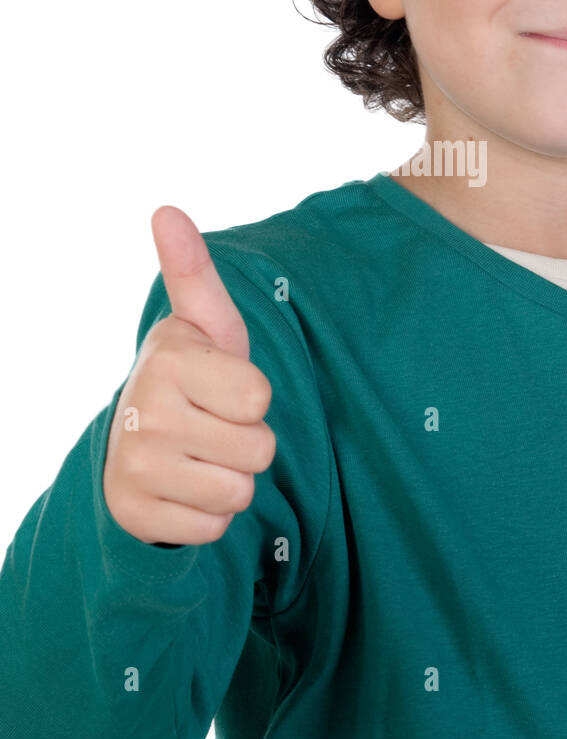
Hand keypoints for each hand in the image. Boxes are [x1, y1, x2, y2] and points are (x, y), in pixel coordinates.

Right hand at [102, 206, 275, 544]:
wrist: (135, 442)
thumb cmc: (190, 376)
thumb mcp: (201, 325)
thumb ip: (192, 270)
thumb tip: (166, 209)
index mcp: (168, 361)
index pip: (260, 397)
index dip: (252, 397)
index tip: (219, 385)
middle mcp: (143, 413)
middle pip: (258, 449)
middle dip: (247, 442)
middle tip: (211, 425)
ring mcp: (135, 468)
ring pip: (239, 493)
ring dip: (231, 479)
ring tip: (200, 456)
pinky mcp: (135, 515)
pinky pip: (216, 528)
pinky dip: (209, 514)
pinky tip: (183, 488)